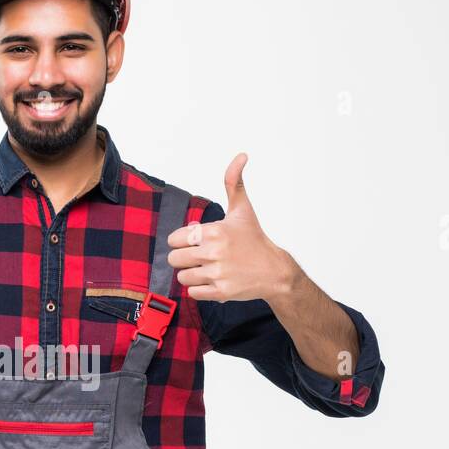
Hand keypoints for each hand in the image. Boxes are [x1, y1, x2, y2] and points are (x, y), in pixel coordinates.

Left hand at [167, 154, 293, 302]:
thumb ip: (234, 182)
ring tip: (206, 268)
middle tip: (198, 256)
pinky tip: (213, 280)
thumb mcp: (243, 209)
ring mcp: (217, 274)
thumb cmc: (254, 239)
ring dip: (191, 274)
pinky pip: (193, 293)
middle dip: (183, 258)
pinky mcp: (220, 292)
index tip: (193, 241)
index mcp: (214, 230)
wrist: (274, 271)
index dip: (182, 240)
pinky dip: (199, 289)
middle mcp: (214, 252)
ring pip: (182, 277)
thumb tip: (241, 156)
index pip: (175, 239)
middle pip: (174, 259)